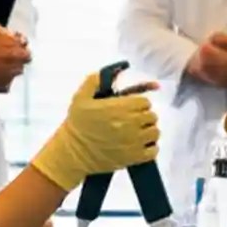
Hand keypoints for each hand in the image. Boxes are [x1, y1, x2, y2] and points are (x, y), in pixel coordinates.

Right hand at [0, 23, 30, 93]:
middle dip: (18, 55)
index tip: (9, 43)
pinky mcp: (5, 86)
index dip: (16, 42)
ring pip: (18, 70)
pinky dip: (3, 80)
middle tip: (6, 55)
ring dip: (12, 67)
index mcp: (12, 44)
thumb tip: (5, 33)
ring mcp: (12, 74)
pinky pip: (8, 82)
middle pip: (26, 57)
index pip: (24, 41)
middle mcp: (16, 60)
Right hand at [29, 72, 161, 190]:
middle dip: (143, 116)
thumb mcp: (81, 97)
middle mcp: (129, 124)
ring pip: (155, 132)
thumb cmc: (77, 124)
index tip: (130, 107)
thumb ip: (96, 80)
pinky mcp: (133, 157)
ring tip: (137, 133)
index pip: (145, 102)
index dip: (138, 103)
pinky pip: (153, 151)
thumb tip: (117, 69)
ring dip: (148, 131)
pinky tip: (140, 145)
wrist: (72, 153)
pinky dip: (150, 148)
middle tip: (133, 120)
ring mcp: (133, 142)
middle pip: (151, 116)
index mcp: (119, 108)